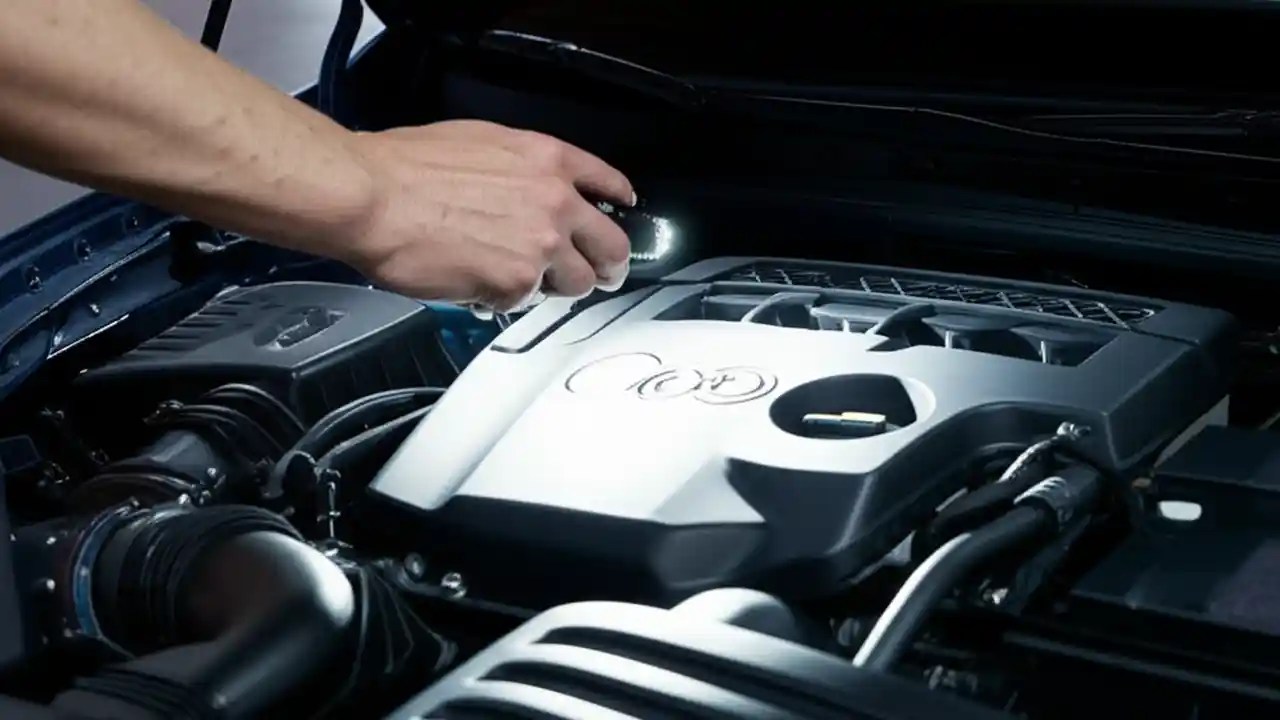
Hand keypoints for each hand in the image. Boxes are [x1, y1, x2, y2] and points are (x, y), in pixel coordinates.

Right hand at [341, 120, 633, 310]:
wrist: (372, 197)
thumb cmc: (405, 168)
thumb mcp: (480, 143)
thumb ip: (520, 170)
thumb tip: (528, 190)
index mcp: (548, 160)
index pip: (608, 183)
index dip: (618, 203)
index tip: (620, 212)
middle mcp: (556, 202)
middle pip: (612, 246)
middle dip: (609, 265)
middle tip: (601, 274)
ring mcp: (541, 247)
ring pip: (578, 283)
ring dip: (559, 287)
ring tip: (528, 282)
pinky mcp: (517, 285)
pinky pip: (529, 301)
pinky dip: (509, 298)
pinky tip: (483, 285)